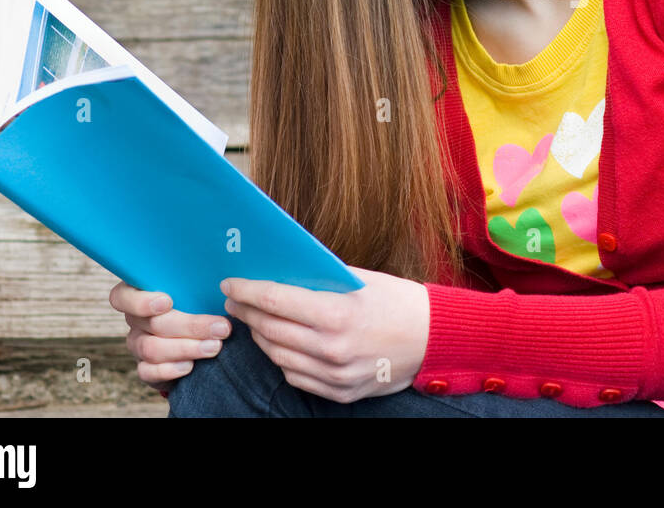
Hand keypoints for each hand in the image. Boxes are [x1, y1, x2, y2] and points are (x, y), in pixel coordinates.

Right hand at [109, 281, 231, 391]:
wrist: (202, 332)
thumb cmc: (198, 300)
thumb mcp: (195, 287)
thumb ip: (196, 283)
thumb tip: (223, 281)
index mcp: (139, 293)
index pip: (122, 297)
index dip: (141, 302)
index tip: (168, 302)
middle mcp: (135, 319)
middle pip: (152, 323)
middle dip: (190, 326)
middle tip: (221, 327)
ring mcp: (138, 344)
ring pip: (152, 349)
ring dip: (187, 348)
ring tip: (215, 346)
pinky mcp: (145, 368)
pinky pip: (149, 372)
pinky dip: (171, 370)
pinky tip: (191, 366)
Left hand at [220, 266, 428, 404]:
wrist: (433, 338)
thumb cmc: (398, 301)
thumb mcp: (361, 279)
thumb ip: (321, 278)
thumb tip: (282, 271)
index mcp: (337, 313)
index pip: (275, 301)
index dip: (246, 291)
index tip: (230, 284)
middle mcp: (332, 348)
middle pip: (271, 329)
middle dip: (247, 312)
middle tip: (235, 300)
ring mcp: (335, 374)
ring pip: (278, 356)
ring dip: (261, 336)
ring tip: (255, 321)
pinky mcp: (339, 392)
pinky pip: (296, 376)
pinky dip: (282, 359)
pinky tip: (280, 344)